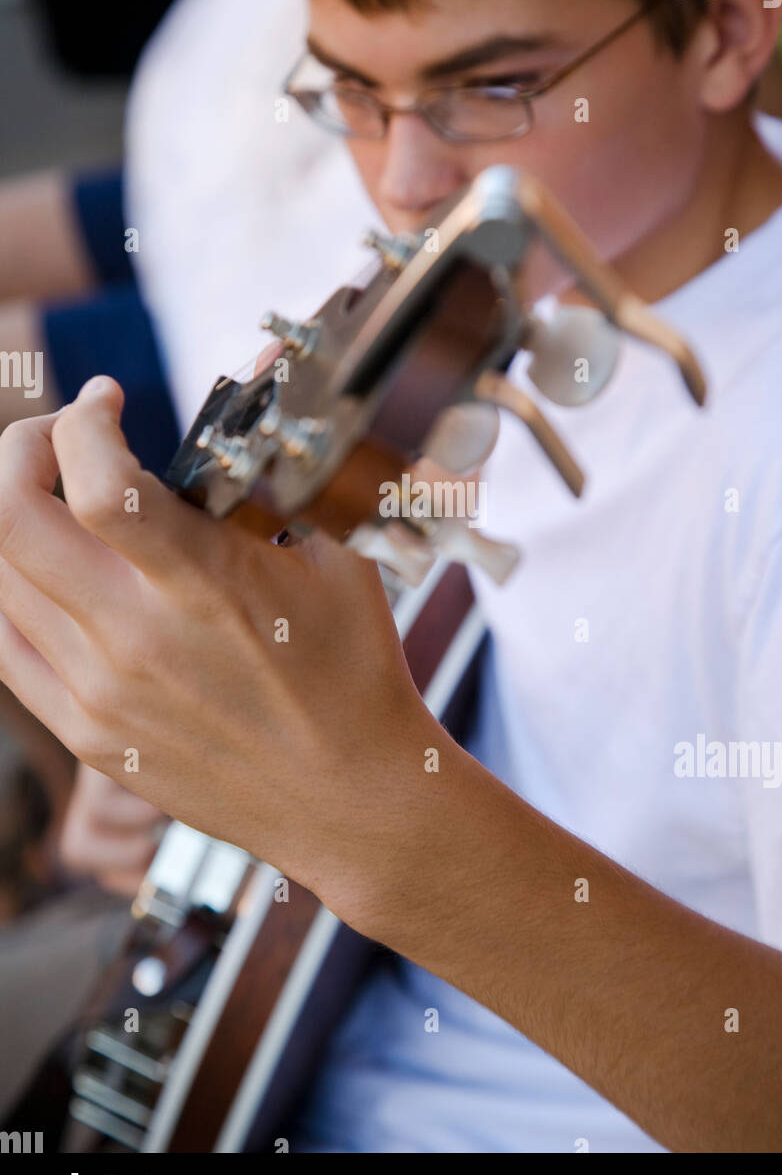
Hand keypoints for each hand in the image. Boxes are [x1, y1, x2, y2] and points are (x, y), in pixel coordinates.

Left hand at [0, 377, 441, 916]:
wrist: (350, 796)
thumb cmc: (353, 672)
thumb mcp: (333, 557)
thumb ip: (274, 473)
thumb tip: (254, 378)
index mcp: (205, 586)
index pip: (94, 482)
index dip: (83, 420)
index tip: (107, 401)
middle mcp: (137, 640)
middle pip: (12, 519)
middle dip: (23, 449)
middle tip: (61, 437)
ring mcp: (100, 693)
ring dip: (15, 512)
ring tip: (56, 496)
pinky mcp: (87, 733)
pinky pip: (7, 645)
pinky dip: (12, 587)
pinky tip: (49, 567)